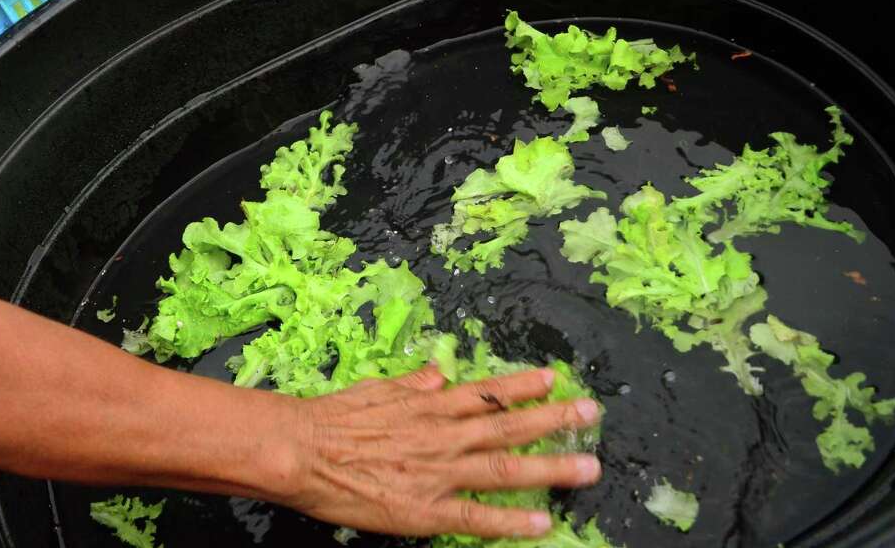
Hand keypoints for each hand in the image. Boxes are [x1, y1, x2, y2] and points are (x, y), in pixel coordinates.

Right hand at [283, 365, 602, 537]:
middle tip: (592, 415)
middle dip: (554, 420)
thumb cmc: (332, 418)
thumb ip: (410, 382)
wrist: (301, 450)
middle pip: (508, 426)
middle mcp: (443, 434)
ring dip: (550, 468)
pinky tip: (542, 523)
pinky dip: (511, 519)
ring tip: (589, 468)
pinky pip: (476, 517)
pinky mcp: (425, 509)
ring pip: (504, 468)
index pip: (486, 393)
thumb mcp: (375, 388)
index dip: (522, 386)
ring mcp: (438, 472)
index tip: (553, 379)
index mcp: (429, 404)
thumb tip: (437, 372)